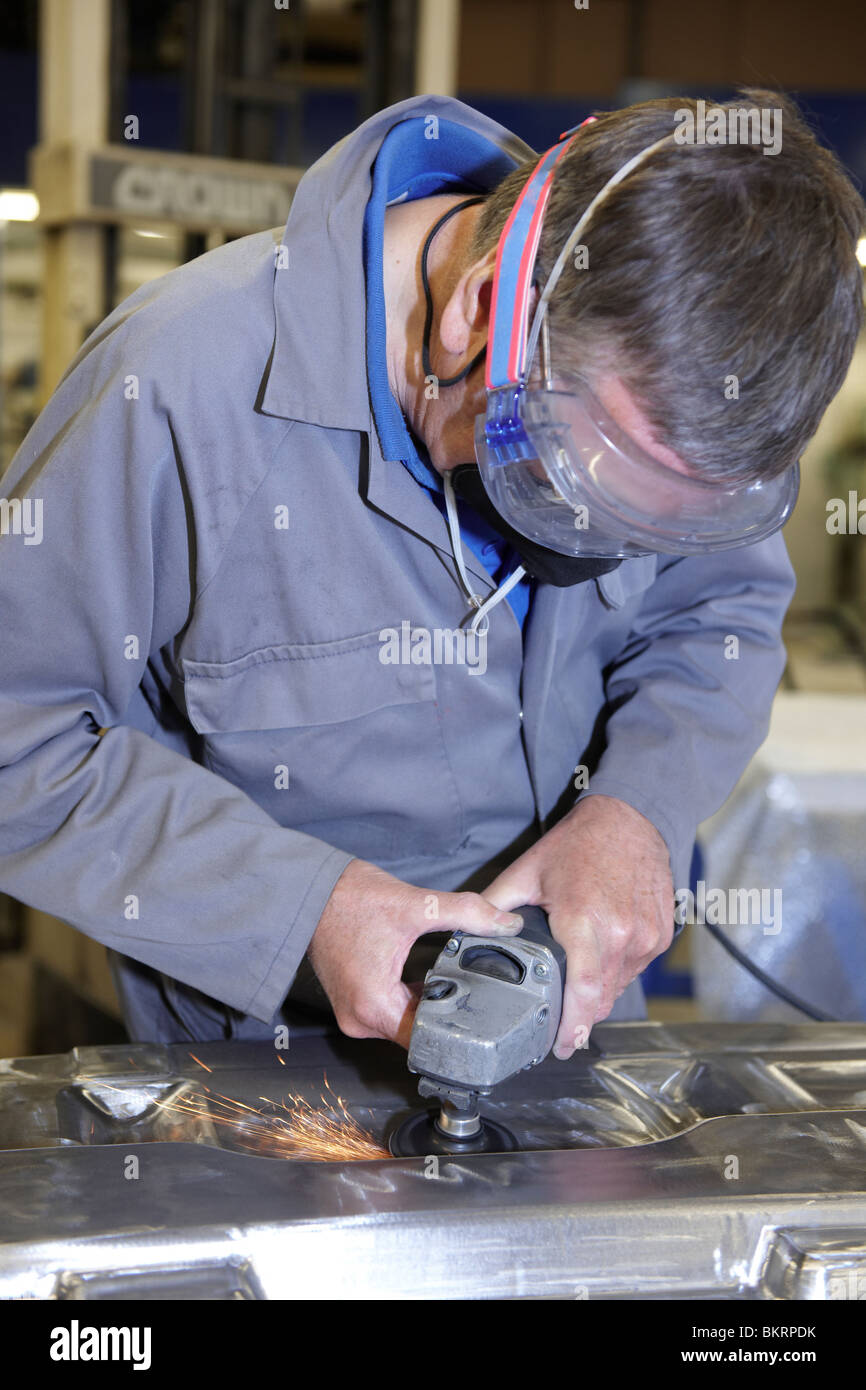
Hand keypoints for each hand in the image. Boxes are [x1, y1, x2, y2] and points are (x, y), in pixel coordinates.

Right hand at [307, 858, 522, 1048]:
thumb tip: (507, 923)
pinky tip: (432, 978)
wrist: (309, 888)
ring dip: (430, 1005)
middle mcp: (360, 1018)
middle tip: (479, 994)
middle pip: (418, 1032)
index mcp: (374, 1005)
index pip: (426, 1040)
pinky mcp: (354, 999)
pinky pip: (393, 1009)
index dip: (458, 1028)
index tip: (483, 1014)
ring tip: (457, 983)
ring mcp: (354, 1010)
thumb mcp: (416, 905)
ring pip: (406, 1021)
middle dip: (448, 1014)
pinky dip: (413, 997)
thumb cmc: (349, 898)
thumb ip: (466, 913)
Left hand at [482, 795, 673, 1058]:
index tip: (561, 1046)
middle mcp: (619, 933)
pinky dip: (617, 973)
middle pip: (601, 998)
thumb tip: (464, 934)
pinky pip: (635, 968)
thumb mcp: (527, 872)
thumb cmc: (577, 844)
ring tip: (578, 993)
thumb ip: (494, 906)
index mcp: (583, 920)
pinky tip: (601, 961)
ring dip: (599, 996)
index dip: (572, 1025)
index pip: (582, 989)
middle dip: (580, 1019)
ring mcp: (644, 936)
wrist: (629, 819)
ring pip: (620, 986)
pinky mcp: (660, 934)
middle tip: (561, 1031)